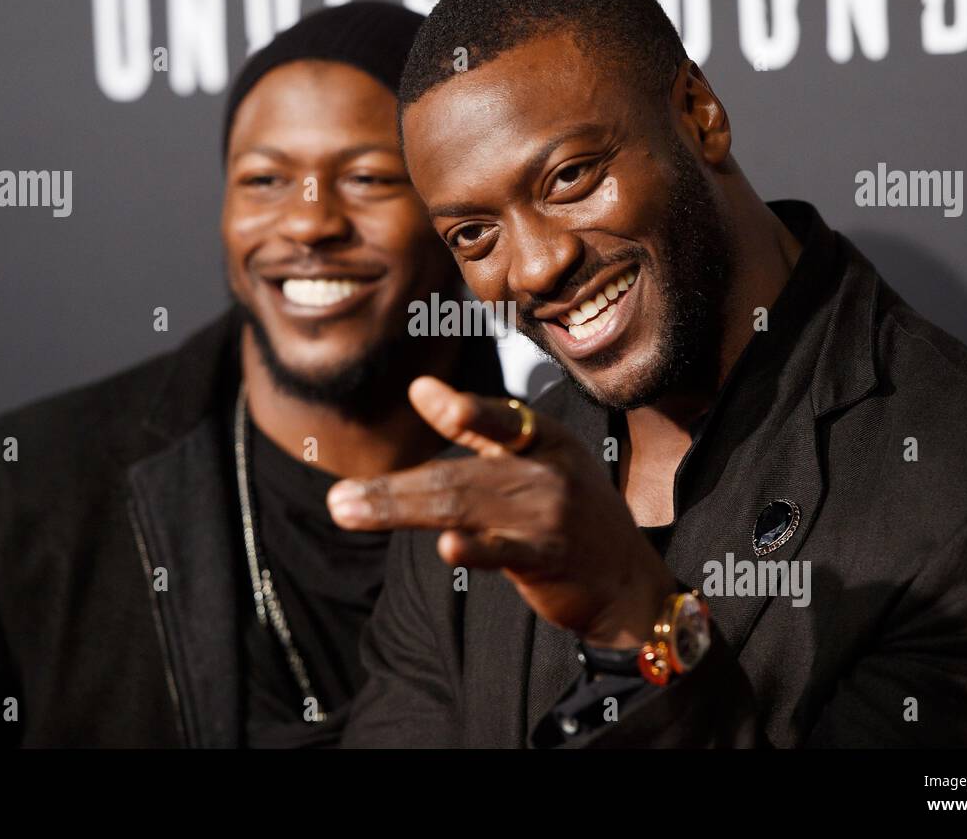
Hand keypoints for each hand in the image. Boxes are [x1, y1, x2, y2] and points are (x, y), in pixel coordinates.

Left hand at [325, 376, 674, 647]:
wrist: (627, 579)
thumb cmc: (570, 509)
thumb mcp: (532, 456)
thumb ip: (476, 425)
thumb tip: (419, 388)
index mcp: (542, 440)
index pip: (500, 421)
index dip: (470, 413)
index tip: (427, 398)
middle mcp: (547, 473)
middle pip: (460, 477)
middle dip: (395, 488)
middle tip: (340, 499)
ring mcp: (549, 518)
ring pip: (466, 509)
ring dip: (403, 511)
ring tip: (352, 513)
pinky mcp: (549, 560)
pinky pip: (506, 554)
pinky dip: (476, 550)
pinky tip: (447, 547)